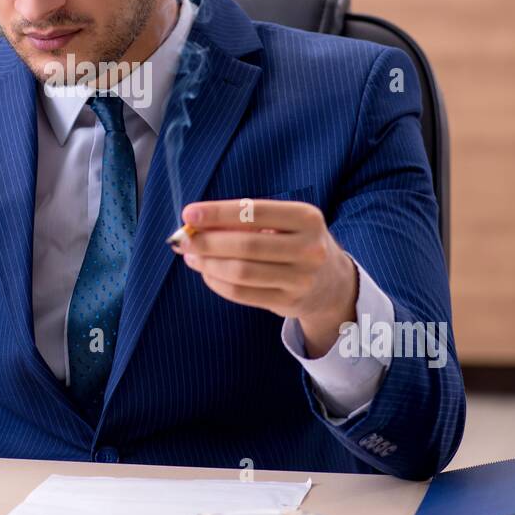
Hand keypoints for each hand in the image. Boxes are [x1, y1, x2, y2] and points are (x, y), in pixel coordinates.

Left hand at [172, 198, 358, 357]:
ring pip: (241, 272)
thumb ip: (244, 221)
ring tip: (191, 256)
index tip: (189, 213)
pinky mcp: (289, 303)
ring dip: (208, 264)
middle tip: (183, 239)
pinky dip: (217, 282)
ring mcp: (301, 279)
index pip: (254, 212)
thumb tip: (195, 224)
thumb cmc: (294, 241)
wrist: (331, 281)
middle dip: (207, 242)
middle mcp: (309, 248)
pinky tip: (207, 272)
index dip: (218, 213)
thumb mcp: (282, 223)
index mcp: (307, 218)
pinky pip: (242, 294)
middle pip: (246, 245)